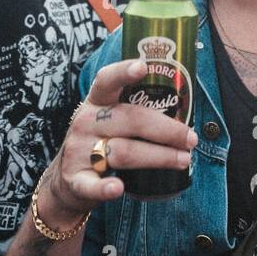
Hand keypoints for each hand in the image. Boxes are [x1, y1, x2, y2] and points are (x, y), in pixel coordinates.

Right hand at [36, 59, 197, 226]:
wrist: (66, 179)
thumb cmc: (100, 142)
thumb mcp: (109, 119)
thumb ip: (136, 111)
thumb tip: (185, 108)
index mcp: (97, 102)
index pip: (107, 81)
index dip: (124, 72)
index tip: (144, 66)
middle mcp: (86, 121)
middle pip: (131, 119)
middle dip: (167, 129)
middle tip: (191, 139)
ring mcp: (79, 150)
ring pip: (124, 151)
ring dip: (158, 157)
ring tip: (183, 160)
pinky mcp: (76, 179)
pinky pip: (92, 184)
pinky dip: (106, 188)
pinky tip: (118, 189)